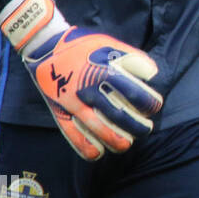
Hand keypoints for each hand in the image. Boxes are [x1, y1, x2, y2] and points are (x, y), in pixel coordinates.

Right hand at [0, 0, 163, 159]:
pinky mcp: (59, 111)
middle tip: (146, 129)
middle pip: (119, 116)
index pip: (135, 94)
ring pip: (97, 129)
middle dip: (137, 127)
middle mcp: (89, 89)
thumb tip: (152, 74)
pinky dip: (85, 147)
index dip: (150, 104)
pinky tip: (98, 153)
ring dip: (115, 141)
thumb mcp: (110, 45)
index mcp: (104, 72)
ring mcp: (73, 103)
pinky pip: (72, 134)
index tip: (154, 107)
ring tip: (126, 144)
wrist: (45, 47)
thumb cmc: (83, 46)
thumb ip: (133, 58)